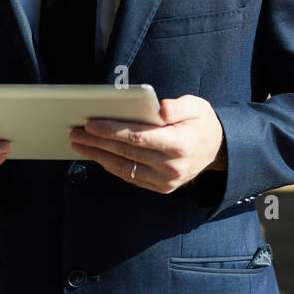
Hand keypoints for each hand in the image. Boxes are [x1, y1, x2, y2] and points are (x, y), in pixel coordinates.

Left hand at [69, 95, 225, 192]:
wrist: (218, 149)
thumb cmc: (202, 123)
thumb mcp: (196, 106)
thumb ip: (177, 107)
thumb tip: (160, 108)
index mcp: (179, 144)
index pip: (137, 137)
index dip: (111, 130)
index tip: (90, 123)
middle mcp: (171, 166)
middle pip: (125, 153)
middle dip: (97, 142)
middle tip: (75, 132)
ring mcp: (166, 180)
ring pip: (124, 168)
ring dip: (98, 156)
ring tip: (79, 144)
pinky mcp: (162, 187)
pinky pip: (131, 177)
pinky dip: (111, 166)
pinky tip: (97, 155)